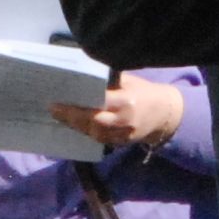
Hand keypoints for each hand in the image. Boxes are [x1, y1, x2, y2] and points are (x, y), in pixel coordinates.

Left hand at [51, 74, 188, 152]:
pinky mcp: (121, 143)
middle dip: (71, 117)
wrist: (165, 114)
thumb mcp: (129, 81)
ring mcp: (123, 135)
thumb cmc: (144, 92)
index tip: (59, 100)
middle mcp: (124, 121)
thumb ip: (107, 81)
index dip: (77, 104)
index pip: (98, 104)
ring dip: (76, 126)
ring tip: (60, 116)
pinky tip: (75, 124)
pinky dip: (86, 132)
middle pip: (92, 122)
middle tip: (53, 109)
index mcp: (126, 102)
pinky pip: (99, 139)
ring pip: (94, 133)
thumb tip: (81, 74)